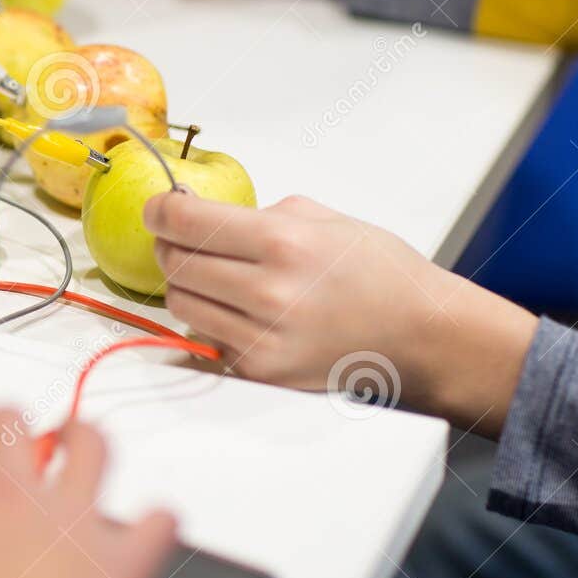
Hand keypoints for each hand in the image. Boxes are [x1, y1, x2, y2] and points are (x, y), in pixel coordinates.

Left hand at [144, 191, 538, 434]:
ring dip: (185, 284)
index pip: (187, 222)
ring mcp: (262, 336)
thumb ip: (258, 213)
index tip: (158, 208)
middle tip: (182, 239)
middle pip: (175, 264)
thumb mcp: (323, 218)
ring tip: (213, 275)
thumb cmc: (378, 271)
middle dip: (170, 245)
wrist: (419, 333)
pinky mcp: (260, 369)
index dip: (160, 211)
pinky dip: (209, 320)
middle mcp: (268, 291)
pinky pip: (205, 338)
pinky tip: (235, 308)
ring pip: (181, 304)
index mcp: (283, 242)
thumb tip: (200, 210)